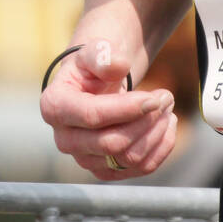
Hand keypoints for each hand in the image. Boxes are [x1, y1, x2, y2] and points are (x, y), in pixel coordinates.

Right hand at [40, 37, 177, 179]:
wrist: (94, 85)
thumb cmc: (93, 66)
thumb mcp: (94, 51)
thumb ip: (102, 55)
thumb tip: (118, 65)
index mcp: (54, 107)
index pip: (92, 116)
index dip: (127, 109)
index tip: (155, 97)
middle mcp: (65, 140)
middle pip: (113, 143)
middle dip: (146, 121)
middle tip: (166, 96)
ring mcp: (85, 159)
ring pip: (130, 158)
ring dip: (157, 132)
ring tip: (167, 106)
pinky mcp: (106, 170)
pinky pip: (141, 167)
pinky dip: (161, 147)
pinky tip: (166, 123)